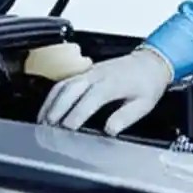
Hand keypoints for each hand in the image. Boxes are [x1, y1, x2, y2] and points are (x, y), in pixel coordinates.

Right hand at [36, 47, 172, 134]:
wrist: (151, 62)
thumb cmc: (148, 83)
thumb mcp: (144, 104)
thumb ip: (125, 117)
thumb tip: (109, 130)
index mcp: (112, 83)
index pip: (90, 99)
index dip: (77, 114)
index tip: (68, 129)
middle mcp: (97, 75)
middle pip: (70, 89)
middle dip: (56, 108)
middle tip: (47, 127)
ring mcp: (90, 72)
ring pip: (64, 84)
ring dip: (51, 102)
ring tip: (42, 120)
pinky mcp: (86, 72)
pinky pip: (65, 81)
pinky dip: (54, 94)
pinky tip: (49, 106)